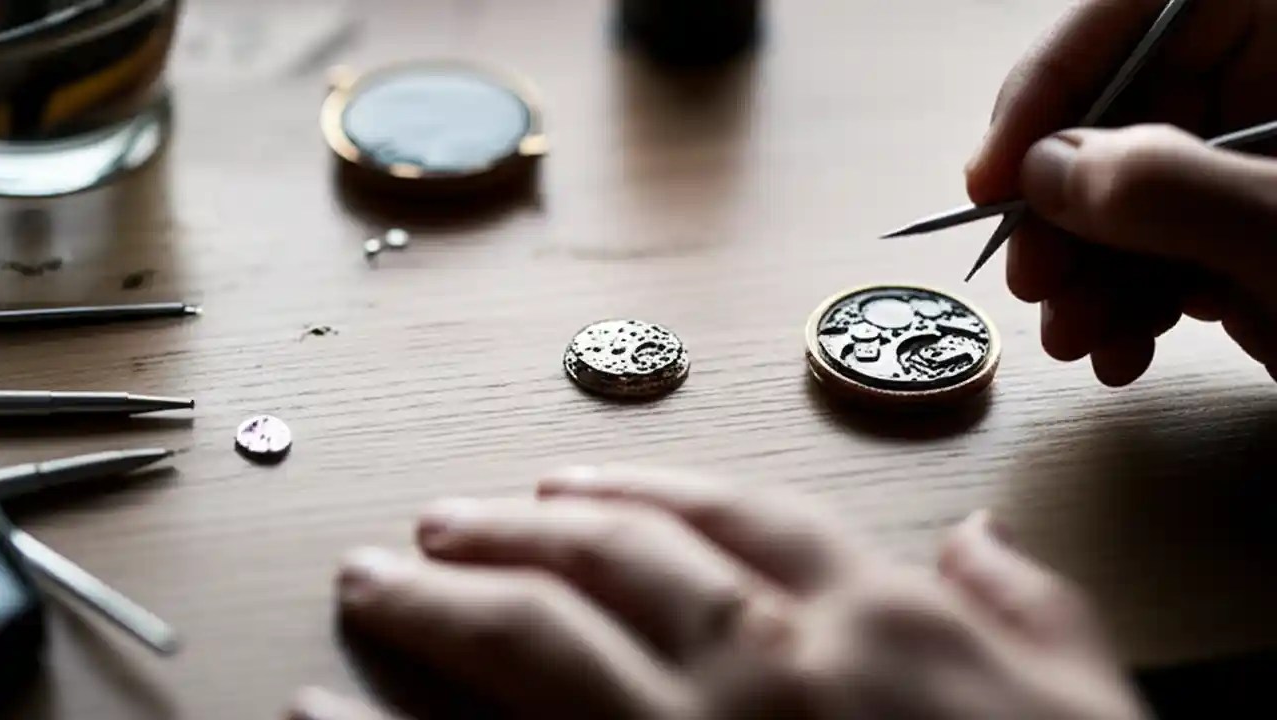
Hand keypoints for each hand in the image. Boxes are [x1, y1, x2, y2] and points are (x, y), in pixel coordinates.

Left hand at [287, 467, 1146, 719]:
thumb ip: (1035, 616)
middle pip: (613, 558)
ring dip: (442, 596)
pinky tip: (318, 715)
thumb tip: (980, 540)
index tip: (573, 478)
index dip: (645, 483)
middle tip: (445, 517)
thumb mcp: (1093, 716)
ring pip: (534, 643)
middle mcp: (768, 666)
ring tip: (377, 574)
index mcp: (879, 621)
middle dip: (517, 526)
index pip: (739, 515)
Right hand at [966, 0, 1276, 385]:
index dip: (1048, 85)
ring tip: (1075, 340)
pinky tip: (1123, 354)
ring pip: (1131, 191)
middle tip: (1033, 279)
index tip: (990, 180)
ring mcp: (1261, 162)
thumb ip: (1163, 187)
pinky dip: (1130, 305)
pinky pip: (1167, 248)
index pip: (1136, 11)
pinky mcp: (1255, 230)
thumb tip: (1042, 171)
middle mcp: (1272, 83)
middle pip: (1122, 111)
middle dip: (1063, 209)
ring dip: (1084, 275)